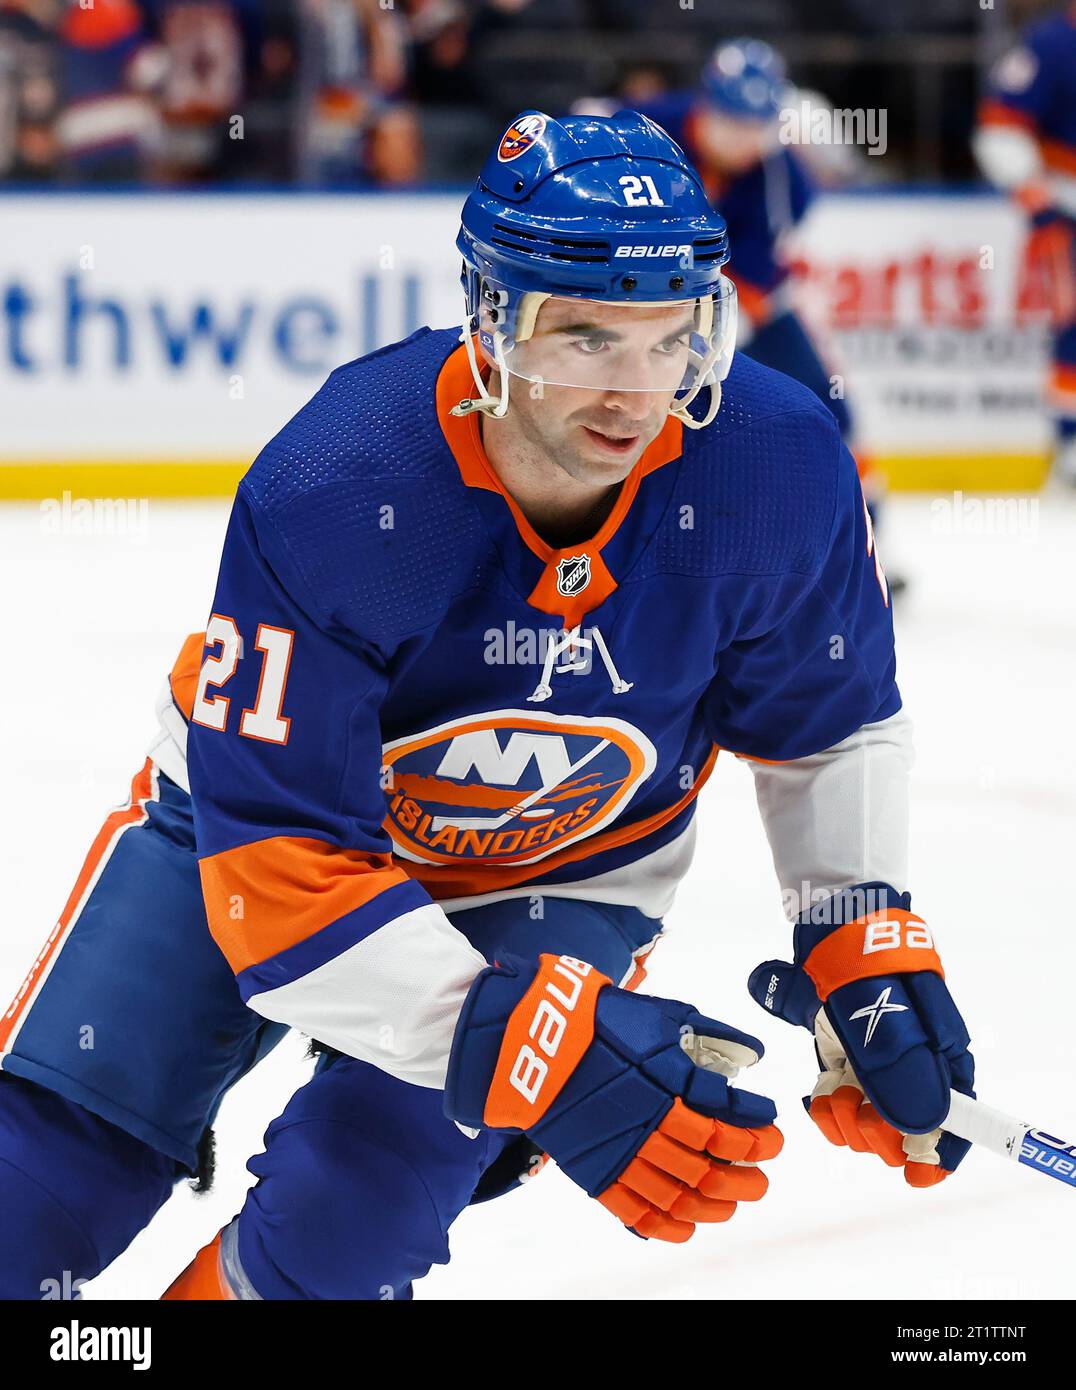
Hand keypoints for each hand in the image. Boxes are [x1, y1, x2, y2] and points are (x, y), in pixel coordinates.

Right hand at [446, 953, 781, 1241]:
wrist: (536, 1043)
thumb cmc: (602, 1022)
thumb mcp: (661, 1016)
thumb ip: (708, 1033)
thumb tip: (752, 1051)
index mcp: (666, 1085)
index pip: (726, 1122)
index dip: (757, 1132)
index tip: (772, 1130)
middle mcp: (647, 1125)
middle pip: (710, 1167)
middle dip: (747, 1174)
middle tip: (764, 1172)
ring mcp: (620, 1153)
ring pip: (680, 1196)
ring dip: (717, 1204)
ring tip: (736, 1200)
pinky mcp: (595, 1171)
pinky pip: (636, 1212)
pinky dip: (667, 1226)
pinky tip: (689, 1226)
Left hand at [747, 883, 973, 1186]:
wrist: (831, 924)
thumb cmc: (865, 962)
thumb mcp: (881, 1010)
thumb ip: (901, 1065)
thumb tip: (924, 1124)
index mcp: (940, 1052)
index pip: (958, 1116)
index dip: (941, 1151)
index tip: (917, 1174)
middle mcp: (913, 1062)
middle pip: (907, 1128)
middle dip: (879, 1133)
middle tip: (854, 1108)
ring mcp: (877, 1061)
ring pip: (870, 1120)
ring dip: (847, 1119)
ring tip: (831, 1093)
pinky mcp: (845, 1056)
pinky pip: (840, 1101)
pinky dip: (826, 1108)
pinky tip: (816, 1097)